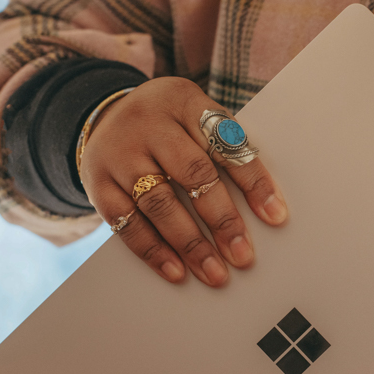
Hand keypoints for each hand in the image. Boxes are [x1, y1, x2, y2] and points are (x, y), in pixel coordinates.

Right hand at [79, 77, 288, 286]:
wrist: (103, 117)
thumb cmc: (168, 126)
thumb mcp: (194, 119)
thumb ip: (223, 150)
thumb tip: (264, 208)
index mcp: (184, 101)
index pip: (226, 142)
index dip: (254, 181)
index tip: (276, 217)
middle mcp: (149, 123)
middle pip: (193, 173)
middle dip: (222, 219)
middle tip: (243, 255)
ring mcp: (119, 152)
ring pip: (159, 202)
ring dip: (190, 244)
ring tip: (214, 273)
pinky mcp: (97, 182)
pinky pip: (126, 222)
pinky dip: (153, 250)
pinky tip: (176, 270)